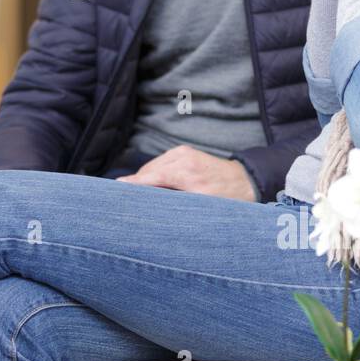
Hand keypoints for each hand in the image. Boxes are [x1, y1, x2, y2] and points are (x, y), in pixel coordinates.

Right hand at [117, 145, 255, 201]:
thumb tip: (150, 208)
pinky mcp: (181, 152)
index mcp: (185, 170)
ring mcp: (180, 152)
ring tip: (138, 201)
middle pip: (146, 172)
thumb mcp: (202, 206)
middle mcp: (180, 156)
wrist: (247, 181)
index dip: (130, 188)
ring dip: (144, 183)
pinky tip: (154, 190)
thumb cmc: (228, 198)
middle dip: (135, 188)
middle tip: (122, 204)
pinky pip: (159, 165)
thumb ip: (174, 204)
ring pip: (151, 168)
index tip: (112, 196)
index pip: (148, 177)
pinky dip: (153, 177)